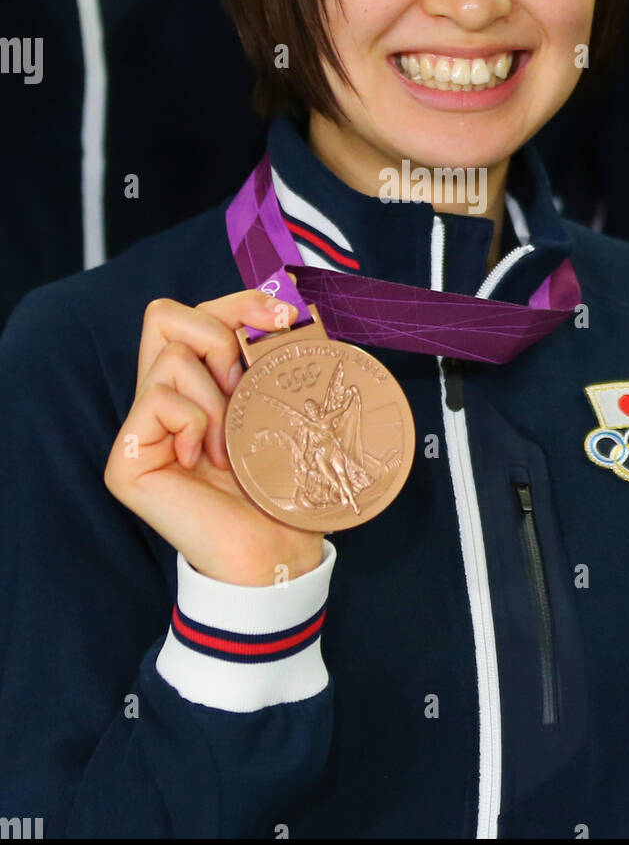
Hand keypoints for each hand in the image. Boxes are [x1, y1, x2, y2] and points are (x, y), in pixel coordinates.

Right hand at [105, 290, 324, 586]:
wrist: (276, 548)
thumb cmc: (282, 484)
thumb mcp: (278, 404)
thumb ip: (268, 355)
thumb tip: (287, 296)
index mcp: (195, 384)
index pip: (195, 311)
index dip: (237, 301)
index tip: (284, 315)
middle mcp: (159, 400)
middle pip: (163, 314)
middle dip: (219, 335)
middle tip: (244, 385)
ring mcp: (138, 430)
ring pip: (171, 356)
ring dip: (217, 396)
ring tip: (229, 444)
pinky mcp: (125, 459)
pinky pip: (160, 400)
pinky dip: (196, 424)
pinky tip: (205, 462)